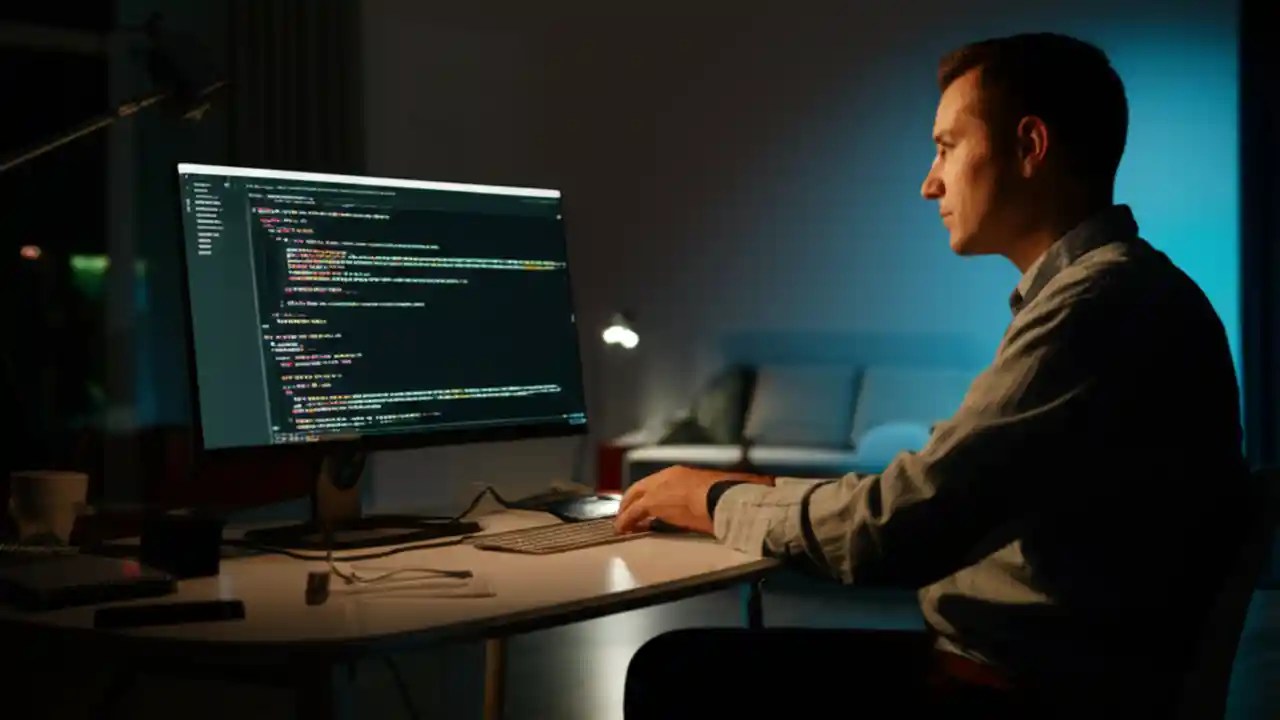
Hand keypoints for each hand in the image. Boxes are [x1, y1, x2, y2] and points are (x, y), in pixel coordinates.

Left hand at [615, 466, 772, 535]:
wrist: (723, 498)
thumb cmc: (728, 493)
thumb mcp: (721, 489)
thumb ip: (719, 491)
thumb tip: (749, 489)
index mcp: (682, 473)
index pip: (659, 482)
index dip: (650, 493)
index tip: (647, 503)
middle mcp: (666, 476)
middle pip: (640, 487)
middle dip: (632, 500)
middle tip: (627, 513)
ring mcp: (658, 488)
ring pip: (633, 499)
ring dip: (627, 512)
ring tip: (623, 525)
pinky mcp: (653, 503)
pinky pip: (632, 513)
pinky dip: (626, 521)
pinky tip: (623, 529)